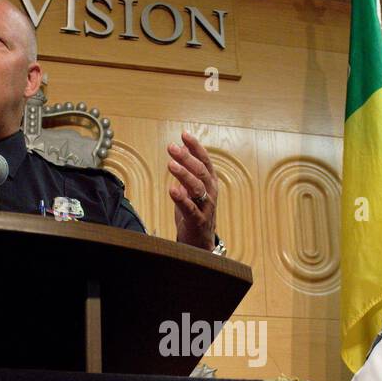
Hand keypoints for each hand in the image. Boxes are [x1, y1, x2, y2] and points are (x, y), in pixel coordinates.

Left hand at [167, 131, 217, 249]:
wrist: (199, 246)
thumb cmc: (194, 217)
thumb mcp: (190, 193)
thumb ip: (186, 176)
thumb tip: (179, 154)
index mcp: (210, 184)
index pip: (204, 161)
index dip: (195, 147)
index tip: (184, 134)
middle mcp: (211, 193)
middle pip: (200, 171)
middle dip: (186, 157)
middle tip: (171, 147)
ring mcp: (206, 207)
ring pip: (197, 187)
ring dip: (184, 174)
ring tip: (171, 164)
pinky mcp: (198, 221)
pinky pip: (191, 208)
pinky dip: (181, 199)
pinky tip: (172, 190)